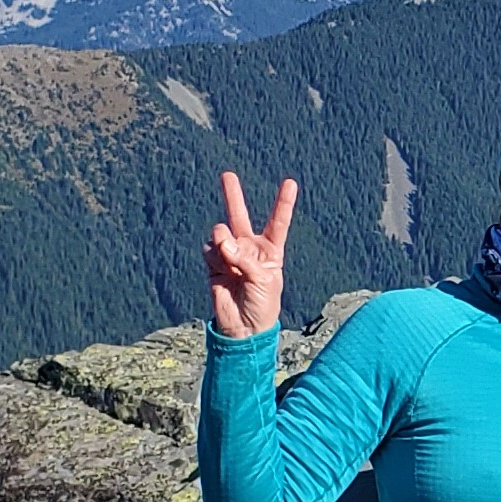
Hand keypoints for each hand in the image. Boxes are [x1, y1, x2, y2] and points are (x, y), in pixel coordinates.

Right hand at [203, 171, 295, 338]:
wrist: (243, 327)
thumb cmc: (263, 304)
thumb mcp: (263, 280)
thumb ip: (244, 258)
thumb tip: (221, 241)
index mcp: (271, 251)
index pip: (278, 222)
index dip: (283, 202)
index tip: (290, 182)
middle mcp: (249, 248)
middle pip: (240, 216)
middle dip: (233, 195)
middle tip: (227, 174)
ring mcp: (230, 254)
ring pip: (221, 233)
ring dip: (223, 241)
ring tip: (228, 256)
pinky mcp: (213, 263)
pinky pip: (210, 249)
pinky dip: (214, 257)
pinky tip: (220, 269)